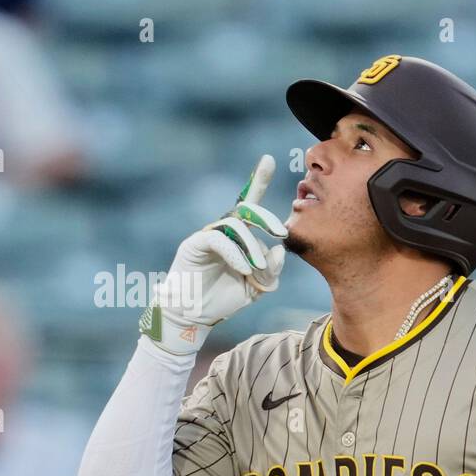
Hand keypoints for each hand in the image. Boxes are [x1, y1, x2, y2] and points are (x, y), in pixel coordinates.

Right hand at [139, 155, 287, 354]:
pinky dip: (235, 253)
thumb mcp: (256, 287)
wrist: (194, 316)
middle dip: (266, 217)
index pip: (250, 204)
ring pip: (235, 224)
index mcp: (239, 237)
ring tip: (257, 269)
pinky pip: (219, 239)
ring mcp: (208, 235)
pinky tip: (243, 269)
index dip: (257, 180)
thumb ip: (271, 270)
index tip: (269, 159)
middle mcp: (223, 231)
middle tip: (281, 232)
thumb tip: (278, 249)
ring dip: (252, 245)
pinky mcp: (195, 244)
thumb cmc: (223, 300)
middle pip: (246, 208)